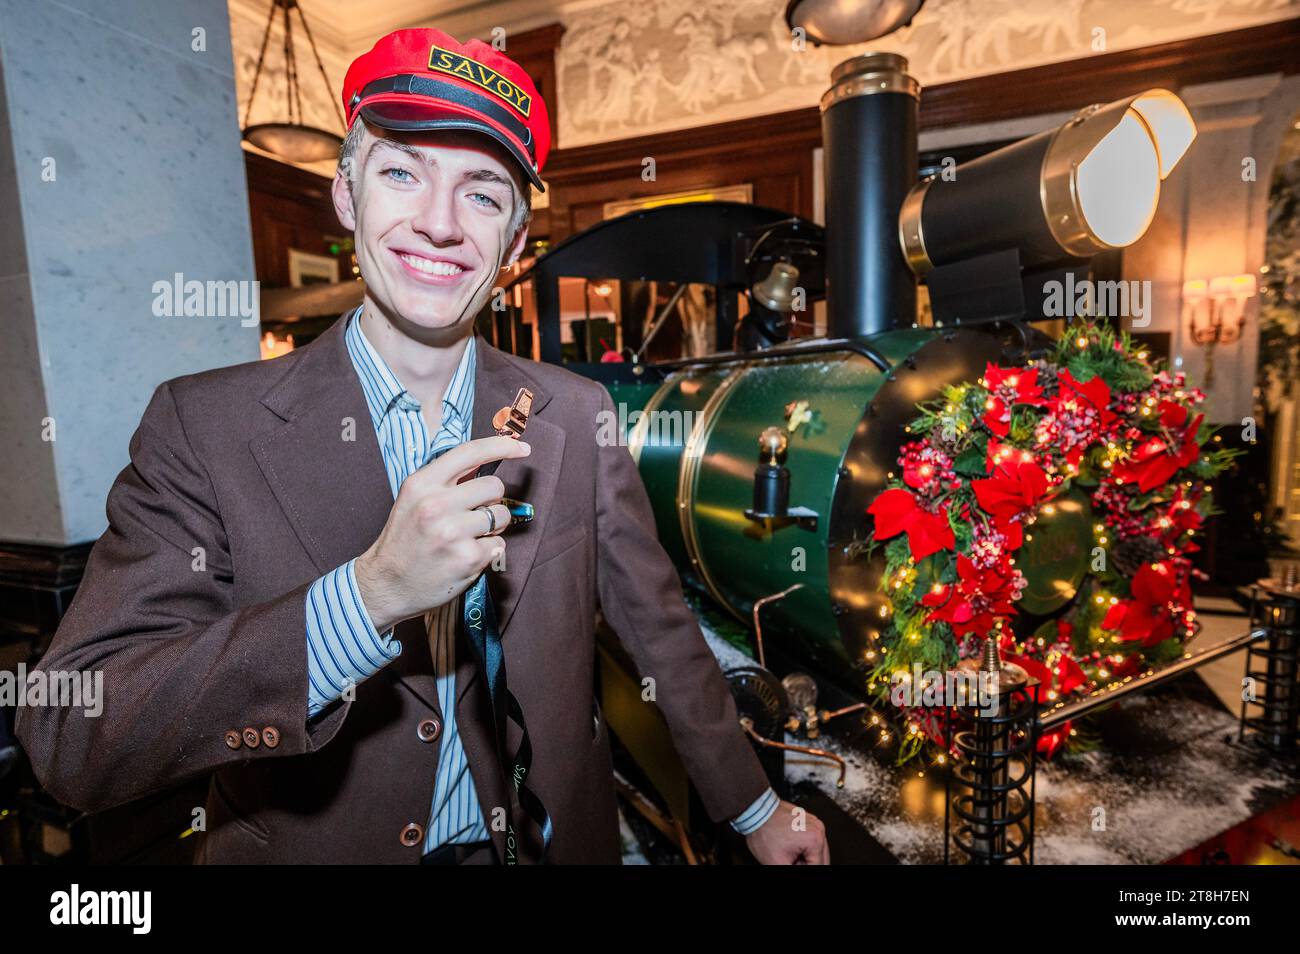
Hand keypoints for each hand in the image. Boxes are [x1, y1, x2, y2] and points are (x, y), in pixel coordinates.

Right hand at [354, 435, 529, 631]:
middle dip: (491, 500)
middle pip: (494, 486)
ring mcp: (452, 532)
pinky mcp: (468, 557)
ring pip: (501, 515)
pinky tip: (465, 555)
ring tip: (468, 536)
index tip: (522, 448)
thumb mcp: (414, 499)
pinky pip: (499, 543)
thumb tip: (486, 461)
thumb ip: (445, 480)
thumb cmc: (405, 540)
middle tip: (473, 515)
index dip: (502, 446)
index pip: (470, 452)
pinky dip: (489, 550)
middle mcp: (436, 505)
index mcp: (421, 484)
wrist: (387, 584)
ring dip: (492, 526)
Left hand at [745, 799, 828, 864]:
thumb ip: (793, 871)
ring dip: (804, 857)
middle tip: (789, 860)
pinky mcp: (806, 821)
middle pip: (820, 859)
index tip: (792, 863)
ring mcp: (813, 823)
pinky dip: (802, 848)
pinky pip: (810, 840)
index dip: (802, 868)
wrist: (756, 813)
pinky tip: (789, 847)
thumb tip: (799, 868)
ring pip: (815, 851)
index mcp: (815, 839)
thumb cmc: (763, 831)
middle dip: (803, 863)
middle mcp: (818, 829)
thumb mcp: (777, 863)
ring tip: (788, 854)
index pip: (818, 866)